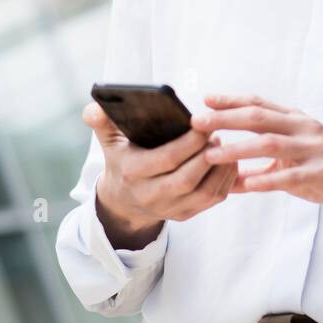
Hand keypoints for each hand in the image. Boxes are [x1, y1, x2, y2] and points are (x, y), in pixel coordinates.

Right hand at [82, 101, 237, 247]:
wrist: (124, 201)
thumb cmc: (123, 161)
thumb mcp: (110, 142)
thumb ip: (102, 123)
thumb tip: (93, 108)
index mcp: (132, 174)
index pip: (166, 159)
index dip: (188, 142)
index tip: (202, 124)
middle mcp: (151, 196)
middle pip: (188, 178)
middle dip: (207, 154)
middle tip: (217, 132)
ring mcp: (170, 209)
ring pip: (205, 192)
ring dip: (221, 167)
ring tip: (224, 143)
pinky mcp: (185, 215)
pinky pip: (213, 199)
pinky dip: (226, 180)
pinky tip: (229, 160)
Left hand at [190, 93, 322, 228]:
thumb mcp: (295, 158)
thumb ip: (263, 162)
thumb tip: (226, 174)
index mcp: (296, 120)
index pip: (259, 103)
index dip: (232, 100)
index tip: (205, 98)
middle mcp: (305, 128)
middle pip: (259, 117)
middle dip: (226, 118)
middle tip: (197, 122)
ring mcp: (315, 149)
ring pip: (271, 144)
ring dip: (238, 149)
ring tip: (212, 155)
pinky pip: (290, 175)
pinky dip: (267, 179)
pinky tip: (247, 184)